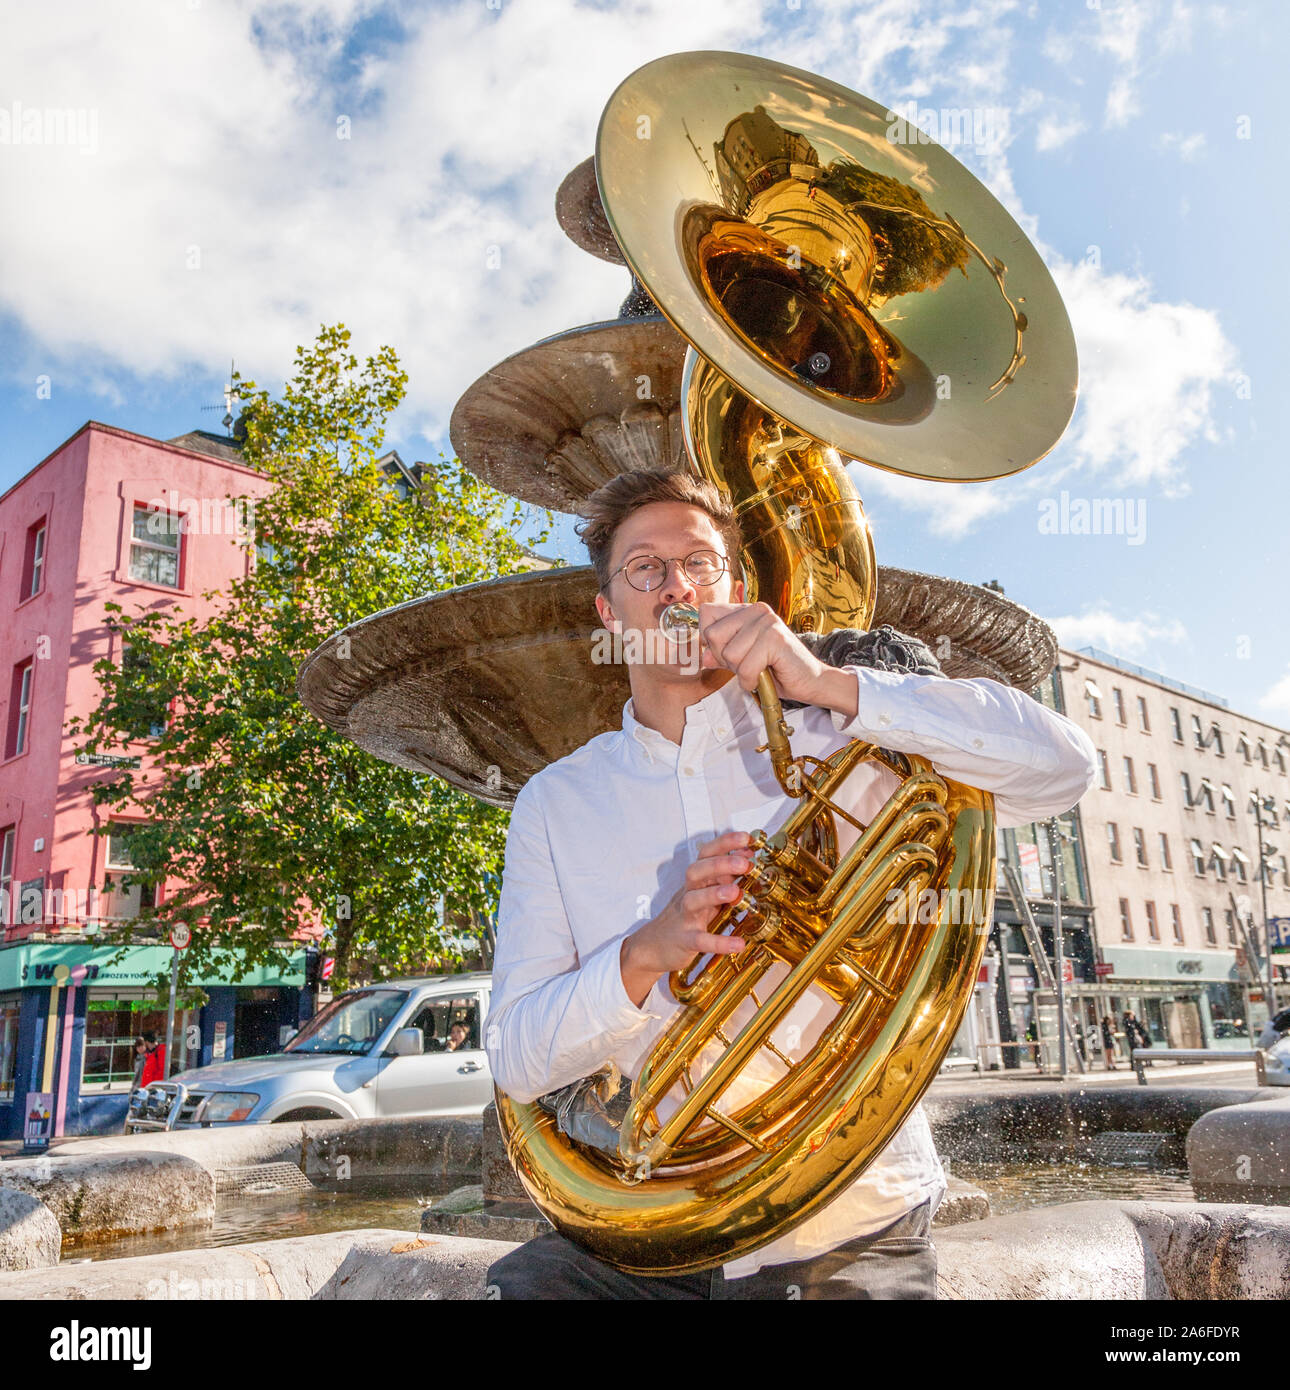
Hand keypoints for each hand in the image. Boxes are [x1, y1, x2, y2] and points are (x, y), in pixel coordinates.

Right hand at [620, 830, 751, 1006]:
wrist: (651, 947)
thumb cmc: (683, 917)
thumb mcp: (703, 893)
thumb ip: (723, 877)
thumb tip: (747, 858)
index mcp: (695, 882)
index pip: (706, 855)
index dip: (724, 845)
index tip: (744, 838)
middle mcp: (688, 895)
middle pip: (697, 872)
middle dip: (720, 865)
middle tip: (744, 864)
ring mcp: (684, 917)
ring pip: (694, 901)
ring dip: (714, 894)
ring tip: (735, 892)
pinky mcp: (685, 940)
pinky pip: (700, 940)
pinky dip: (719, 942)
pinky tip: (738, 944)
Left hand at [696, 601, 826, 700]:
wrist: (811, 681)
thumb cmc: (777, 670)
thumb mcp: (742, 660)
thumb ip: (721, 654)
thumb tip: (703, 657)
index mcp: (747, 610)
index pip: (706, 614)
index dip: (710, 641)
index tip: (729, 653)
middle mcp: (757, 610)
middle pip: (712, 635)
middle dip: (724, 659)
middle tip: (747, 664)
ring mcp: (767, 622)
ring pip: (729, 654)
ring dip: (741, 672)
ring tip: (759, 670)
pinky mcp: (775, 638)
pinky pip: (745, 668)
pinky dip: (750, 681)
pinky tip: (763, 678)